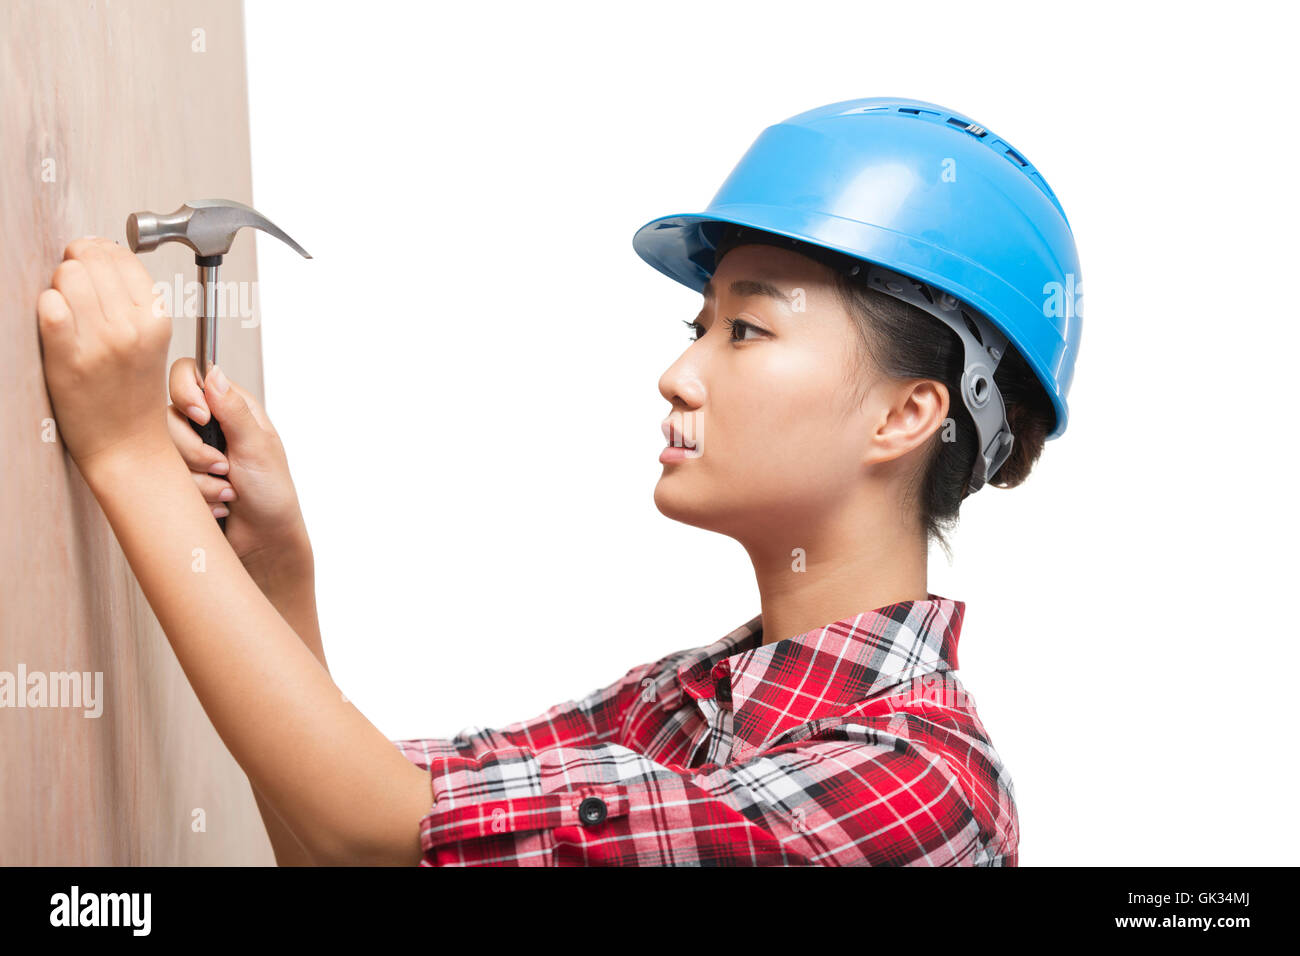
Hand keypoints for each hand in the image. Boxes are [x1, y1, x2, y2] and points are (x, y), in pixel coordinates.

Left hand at [37, 237, 174, 470]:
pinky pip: (48, 306)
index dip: (99, 253)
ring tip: (67, 311)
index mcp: (157, 319)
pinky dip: (46, 306)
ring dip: (59, 286)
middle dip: (76, 265)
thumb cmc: (133, 393)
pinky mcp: (68, 359)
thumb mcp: (150, 338)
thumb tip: (98, 248)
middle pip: (91, 260)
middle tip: (75, 289)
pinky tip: (56, 323)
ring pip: (67, 276)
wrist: (126, 444)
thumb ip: (131, 296)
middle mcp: (132, 328)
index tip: (91, 264)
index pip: (121, 256)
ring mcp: (100, 344)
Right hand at [166, 357, 312, 573]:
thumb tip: (213, 372)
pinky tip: (216, 506)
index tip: (201, 418)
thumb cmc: (271, 494)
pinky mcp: (177, 478)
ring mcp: (187, 451)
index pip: (187, 373)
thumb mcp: (258, 449)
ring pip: (161, 451)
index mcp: (229, 406)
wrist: (263, 542)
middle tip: (224, 469)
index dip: (185, 392)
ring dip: (197, 479)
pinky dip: (193, 495)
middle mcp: (205, 424)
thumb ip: (233, 410)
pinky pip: (162, 479)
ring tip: (226, 493)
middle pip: (167, 416)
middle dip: (195, 451)